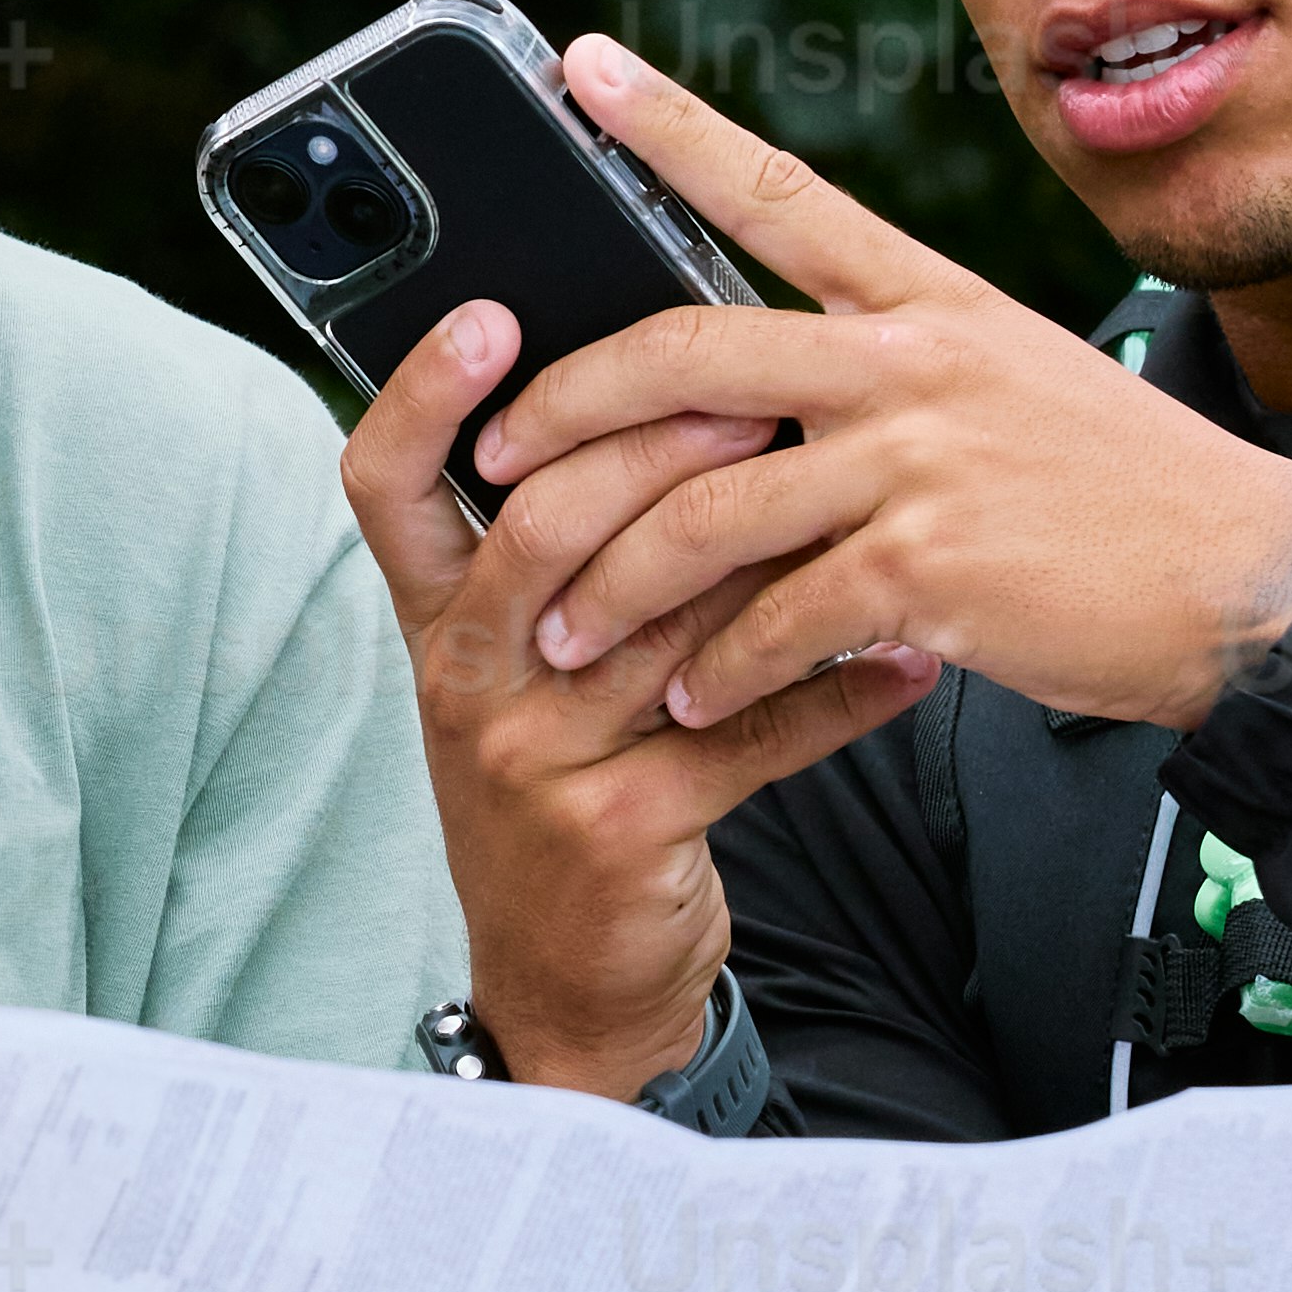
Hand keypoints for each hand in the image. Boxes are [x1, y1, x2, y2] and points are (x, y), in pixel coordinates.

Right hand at [337, 302, 928, 1088]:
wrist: (571, 980)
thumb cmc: (566, 784)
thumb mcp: (526, 670)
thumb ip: (571, 555)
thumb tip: (689, 400)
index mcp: (437, 620)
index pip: (385, 484)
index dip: (423, 394)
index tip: (490, 311)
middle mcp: (467, 679)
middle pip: (539, 527)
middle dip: (650, 449)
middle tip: (754, 396)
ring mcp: (533, 757)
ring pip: (656, 620)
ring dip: (769, 553)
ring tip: (861, 495)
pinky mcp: (619, 824)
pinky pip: (747, 732)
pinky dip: (839, 693)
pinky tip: (907, 659)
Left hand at [470, 41, 1291, 738]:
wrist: (1251, 585)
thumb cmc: (1116, 493)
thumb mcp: (1008, 380)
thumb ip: (885, 369)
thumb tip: (746, 390)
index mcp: (927, 301)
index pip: (776, 193)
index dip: (669, 129)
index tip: (578, 67)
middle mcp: (914, 361)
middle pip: (686, 354)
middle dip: (563, 408)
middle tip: (493, 459)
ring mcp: (922, 463)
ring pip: (706, 507)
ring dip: (616, 587)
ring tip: (564, 637)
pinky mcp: (933, 571)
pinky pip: (776, 617)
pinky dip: (719, 670)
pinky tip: (690, 699)